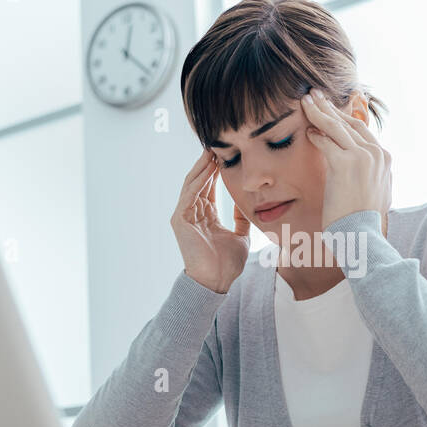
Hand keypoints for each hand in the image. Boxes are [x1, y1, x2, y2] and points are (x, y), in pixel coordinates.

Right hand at [171, 148, 251, 292]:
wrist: (216, 282)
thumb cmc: (227, 264)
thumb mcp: (241, 236)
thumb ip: (241, 218)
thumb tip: (246, 201)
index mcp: (205, 216)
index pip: (208, 187)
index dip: (216, 171)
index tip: (226, 155)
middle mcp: (192, 213)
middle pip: (198, 182)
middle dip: (208, 163)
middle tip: (218, 144)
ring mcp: (184, 216)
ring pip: (192, 184)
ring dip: (202, 167)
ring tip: (212, 150)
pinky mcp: (180, 220)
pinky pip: (189, 194)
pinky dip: (199, 180)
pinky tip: (208, 167)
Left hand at [302, 88, 391, 234]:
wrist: (361, 235)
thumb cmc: (364, 220)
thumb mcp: (377, 193)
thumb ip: (374, 175)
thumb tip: (367, 170)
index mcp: (384, 158)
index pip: (361, 129)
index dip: (343, 117)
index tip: (330, 109)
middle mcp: (376, 153)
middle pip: (349, 123)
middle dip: (329, 107)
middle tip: (314, 95)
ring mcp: (362, 157)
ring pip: (336, 127)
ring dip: (318, 112)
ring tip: (305, 102)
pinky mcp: (346, 163)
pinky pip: (326, 142)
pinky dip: (316, 135)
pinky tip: (307, 131)